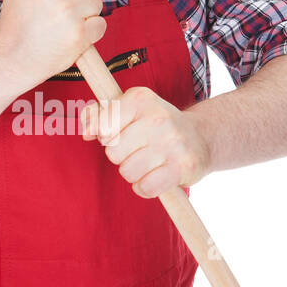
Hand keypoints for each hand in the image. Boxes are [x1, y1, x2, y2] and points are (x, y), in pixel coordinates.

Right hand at [0, 0, 105, 86]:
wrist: (12, 58)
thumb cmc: (16, 22)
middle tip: (59, 10)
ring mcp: (66, 11)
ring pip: (96, 2)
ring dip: (85, 14)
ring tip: (63, 24)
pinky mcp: (78, 33)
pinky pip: (100, 24)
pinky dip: (91, 32)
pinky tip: (71, 35)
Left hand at [80, 87, 210, 196]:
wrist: (200, 137)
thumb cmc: (155, 125)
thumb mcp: (128, 109)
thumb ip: (99, 114)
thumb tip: (86, 131)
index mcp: (140, 99)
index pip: (102, 127)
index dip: (106, 136)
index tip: (121, 133)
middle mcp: (158, 118)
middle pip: (113, 153)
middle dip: (121, 156)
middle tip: (139, 149)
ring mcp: (172, 143)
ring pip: (127, 172)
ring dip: (134, 173)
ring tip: (149, 162)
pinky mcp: (183, 167)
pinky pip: (145, 187)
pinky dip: (145, 187)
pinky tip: (155, 176)